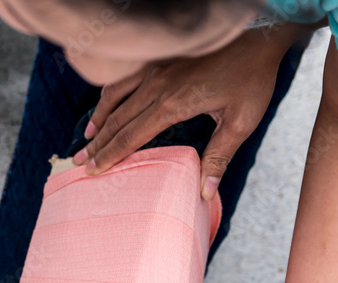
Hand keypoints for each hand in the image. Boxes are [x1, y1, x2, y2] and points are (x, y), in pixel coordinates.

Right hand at [73, 27, 299, 200]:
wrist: (258, 34)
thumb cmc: (252, 77)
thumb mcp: (242, 121)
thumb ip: (219, 156)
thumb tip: (205, 192)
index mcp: (173, 105)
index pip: (131, 137)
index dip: (110, 156)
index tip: (95, 172)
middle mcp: (156, 87)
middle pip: (117, 122)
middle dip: (97, 145)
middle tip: (80, 163)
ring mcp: (154, 70)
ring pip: (115, 99)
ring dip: (98, 121)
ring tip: (86, 140)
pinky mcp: (158, 59)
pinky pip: (124, 79)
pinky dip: (108, 96)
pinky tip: (103, 107)